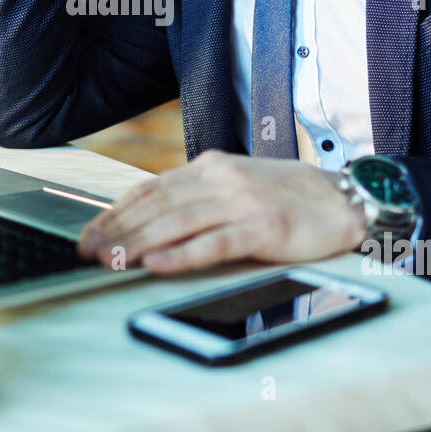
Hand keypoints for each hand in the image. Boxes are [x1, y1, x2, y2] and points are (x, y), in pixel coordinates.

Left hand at [77, 151, 367, 273]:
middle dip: (117, 231)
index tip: (88, 234)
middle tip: (87, 253)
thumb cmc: (287, 198)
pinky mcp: (263, 228)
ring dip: (137, 243)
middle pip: (157, 206)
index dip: (115, 213)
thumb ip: (199, 197)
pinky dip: (181, 254)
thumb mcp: (236, 186)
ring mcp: (242, 203)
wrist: (343, 199)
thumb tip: (151, 221)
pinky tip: (156, 263)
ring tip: (109, 260)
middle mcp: (221, 179)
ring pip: (177, 223)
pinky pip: (214, 243)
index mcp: (210, 168)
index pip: (150, 190)